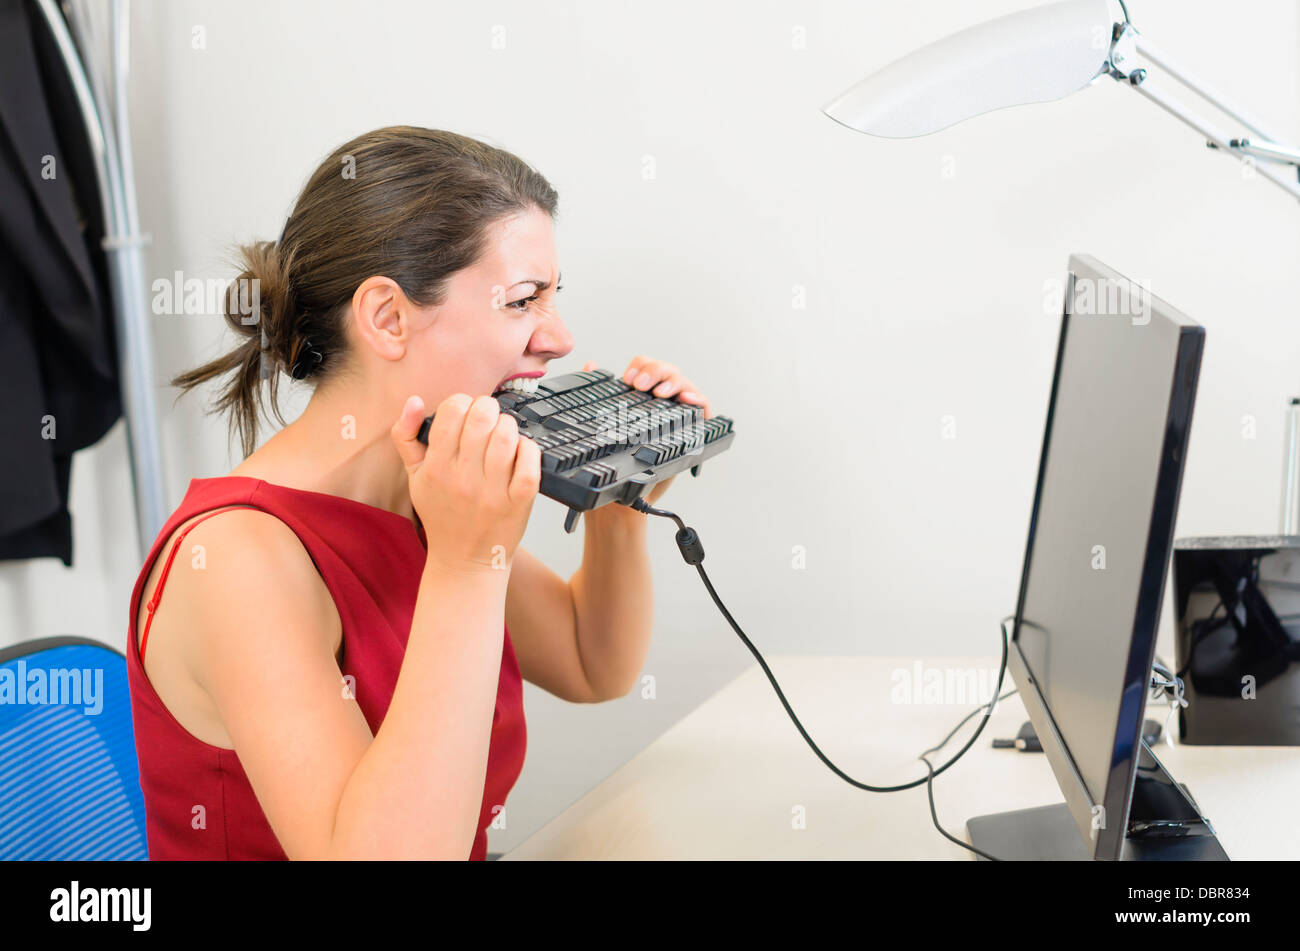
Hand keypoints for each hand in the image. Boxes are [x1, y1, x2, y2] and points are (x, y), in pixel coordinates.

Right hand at [391, 393, 541, 573]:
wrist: (464, 560)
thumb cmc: (442, 514)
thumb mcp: (415, 477)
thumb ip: (407, 437)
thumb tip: (414, 401)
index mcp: (436, 468)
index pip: (451, 412)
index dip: (461, 403)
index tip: (464, 412)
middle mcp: (463, 479)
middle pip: (482, 417)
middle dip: (487, 409)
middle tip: (487, 419)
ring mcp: (492, 491)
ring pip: (507, 436)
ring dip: (508, 426)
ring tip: (503, 434)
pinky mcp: (518, 502)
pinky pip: (529, 462)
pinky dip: (528, 449)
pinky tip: (520, 451)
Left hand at [582, 357, 711, 506]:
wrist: (622, 500)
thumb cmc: (613, 463)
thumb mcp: (603, 426)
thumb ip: (598, 394)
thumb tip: (590, 365)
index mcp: (641, 395)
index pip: (646, 367)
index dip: (639, 367)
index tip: (626, 379)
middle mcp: (661, 401)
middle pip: (666, 371)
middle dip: (654, 371)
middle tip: (640, 384)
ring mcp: (678, 414)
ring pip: (683, 384)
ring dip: (672, 383)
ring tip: (659, 392)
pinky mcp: (692, 431)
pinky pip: (704, 408)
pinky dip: (699, 400)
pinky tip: (689, 400)